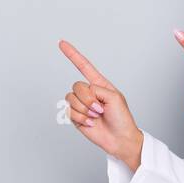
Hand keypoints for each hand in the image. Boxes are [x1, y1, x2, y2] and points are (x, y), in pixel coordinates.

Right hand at [58, 40, 143, 168]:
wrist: (120, 139)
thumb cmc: (122, 118)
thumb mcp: (114, 97)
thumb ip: (96, 89)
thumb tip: (82, 94)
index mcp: (99, 84)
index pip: (84, 66)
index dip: (72, 54)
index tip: (62, 43)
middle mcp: (88, 92)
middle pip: (76, 85)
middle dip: (87, 99)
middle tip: (99, 109)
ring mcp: (81, 104)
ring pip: (71, 98)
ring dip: (84, 109)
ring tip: (96, 116)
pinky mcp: (75, 116)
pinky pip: (68, 111)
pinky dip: (80, 118)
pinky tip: (90, 123)